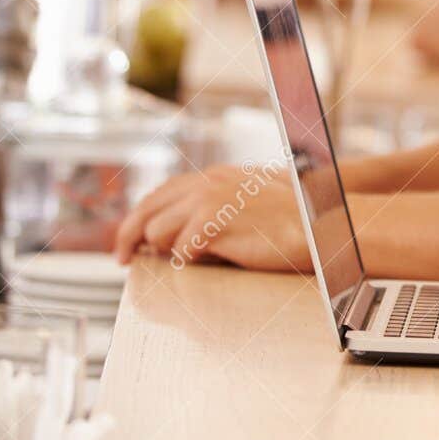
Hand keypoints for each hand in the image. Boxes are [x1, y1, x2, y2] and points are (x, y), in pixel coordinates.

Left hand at [112, 163, 309, 272]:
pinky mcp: (215, 222)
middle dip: (127, 237)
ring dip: (166, 251)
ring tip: (184, 261)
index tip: (129, 242)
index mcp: (211, 177)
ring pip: (157, 232)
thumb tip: (176, 234)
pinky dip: (185, 260)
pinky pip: (180, 249)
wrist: (316, 226)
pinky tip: (201, 262)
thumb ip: (213, 207)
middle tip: (122, 260)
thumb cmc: (288, 221)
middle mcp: (205, 183)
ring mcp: (208, 200)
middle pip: (146, 211)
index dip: (137, 219)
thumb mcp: (246, 202)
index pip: (158, 195)